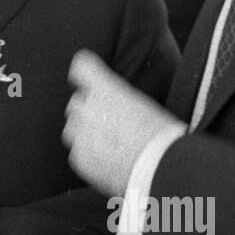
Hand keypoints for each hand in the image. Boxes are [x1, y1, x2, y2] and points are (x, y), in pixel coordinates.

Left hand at [62, 49, 179, 197]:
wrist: (160, 168)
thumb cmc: (161, 135)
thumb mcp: (143, 104)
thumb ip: (119, 98)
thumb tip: (113, 103)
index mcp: (106, 89)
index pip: (82, 66)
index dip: (86, 73)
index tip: (88, 79)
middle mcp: (88, 108)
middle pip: (76, 102)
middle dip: (88, 111)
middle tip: (109, 123)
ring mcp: (81, 134)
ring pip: (73, 128)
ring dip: (85, 132)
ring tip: (109, 143)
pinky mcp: (80, 157)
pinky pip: (78, 152)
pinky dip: (89, 155)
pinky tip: (109, 160)